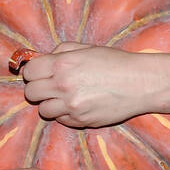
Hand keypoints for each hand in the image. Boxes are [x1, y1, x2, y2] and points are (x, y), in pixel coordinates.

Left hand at [21, 42, 151, 128]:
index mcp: (62, 64)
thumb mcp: (87, 48)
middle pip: (31, 93)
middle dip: (37, 88)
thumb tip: (44, 59)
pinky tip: (78, 105)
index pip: (29, 72)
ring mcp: (72, 106)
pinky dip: (65, 114)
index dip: (32, 72)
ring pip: (44, 110)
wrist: (140, 83)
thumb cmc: (115, 62)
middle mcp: (63, 86)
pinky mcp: (81, 121)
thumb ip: (62, 51)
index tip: (39, 73)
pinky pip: (61, 121)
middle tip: (48, 86)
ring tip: (64, 97)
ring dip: (50, 104)